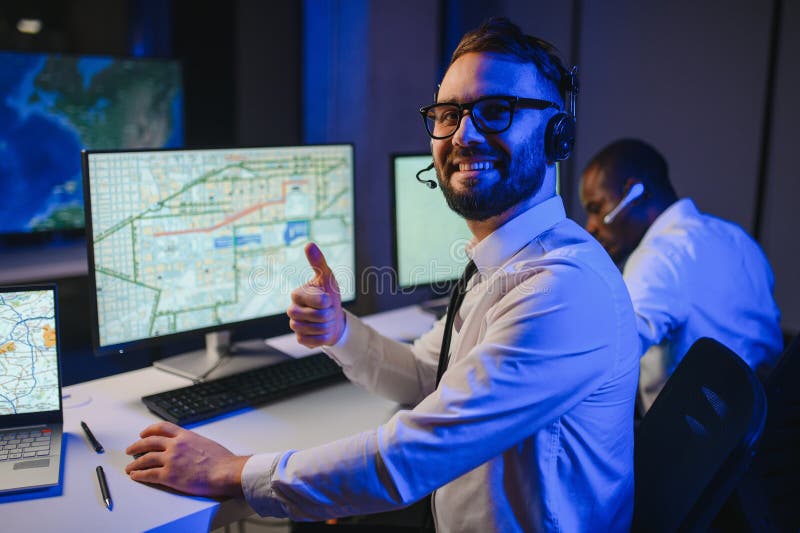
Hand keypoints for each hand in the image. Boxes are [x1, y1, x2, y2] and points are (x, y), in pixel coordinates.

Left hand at [124, 421, 248, 497]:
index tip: (143, 433)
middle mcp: (175, 445)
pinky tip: (135, 476)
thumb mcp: (205, 443)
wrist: (224, 471)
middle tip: (131, 449)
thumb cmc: (221, 460)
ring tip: (129, 467)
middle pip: (149, 442)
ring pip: (145, 459)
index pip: (162, 428)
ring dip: (135, 463)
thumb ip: (193, 443)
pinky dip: (139, 475)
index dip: (150, 430)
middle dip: (137, 445)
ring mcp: (170, 460)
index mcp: (185, 436)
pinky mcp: (169, 475)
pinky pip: (149, 474)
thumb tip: (189, 447)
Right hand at [287, 242, 345, 347]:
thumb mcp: (327, 277)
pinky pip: (313, 341)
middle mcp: (292, 310)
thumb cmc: (329, 295)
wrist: (334, 318)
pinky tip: (322, 331)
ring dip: (327, 326)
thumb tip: (309, 244)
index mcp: (297, 294)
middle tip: (329, 310)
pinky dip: (323, 337)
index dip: (326, 301)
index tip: (328, 298)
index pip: (314, 300)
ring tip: (326, 320)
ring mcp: (295, 326)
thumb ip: (318, 262)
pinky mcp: (300, 339)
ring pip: (314, 330)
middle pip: (315, 316)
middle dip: (328, 314)